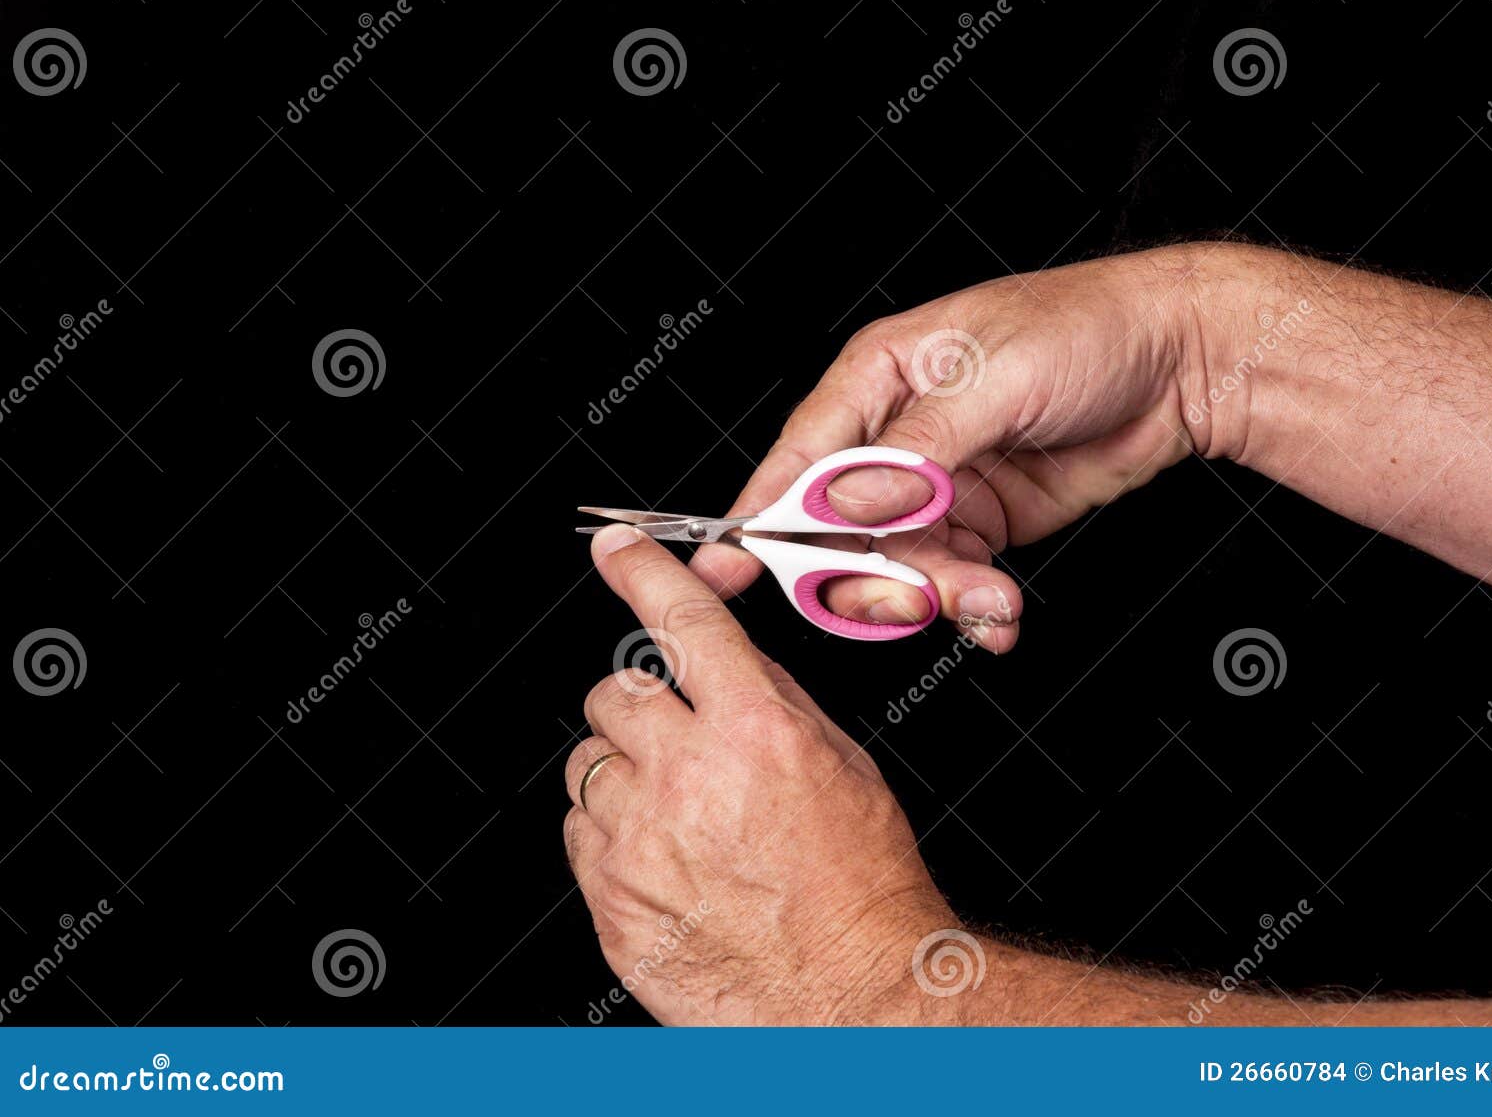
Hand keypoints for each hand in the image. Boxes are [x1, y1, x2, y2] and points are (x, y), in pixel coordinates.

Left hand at [565, 523, 957, 1024]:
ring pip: (589, 766)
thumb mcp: (842, 767)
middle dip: (641, 710)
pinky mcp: (611, 899)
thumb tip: (729, 663)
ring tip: (677, 817)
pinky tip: (661, 860)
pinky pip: (579, 835)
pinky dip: (609, 837)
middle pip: (615, 695)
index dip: (643, 572)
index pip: (685, 624)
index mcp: (755, 733)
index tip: (615, 547)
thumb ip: (775, 704)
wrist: (851, 994)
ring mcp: (641, 842)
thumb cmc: (861, 887)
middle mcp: (689, 778)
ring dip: (623, 777)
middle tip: (676, 744)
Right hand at [690, 245, 1208, 650]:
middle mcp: (897, 433)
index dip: (761, 516)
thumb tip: (843, 502)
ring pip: (898, 565)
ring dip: (938, 595)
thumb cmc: (1087, 330)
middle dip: (873, 574)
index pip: (801, 456)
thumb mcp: (994, 378)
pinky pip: (950, 579)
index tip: (727, 568)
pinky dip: (972, 607)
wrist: (1182, 362)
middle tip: (914, 598)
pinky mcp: (981, 522)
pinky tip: (1001, 616)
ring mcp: (937, 483)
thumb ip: (916, 449)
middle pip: (839, 528)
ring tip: (991, 599)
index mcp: (878, 376)